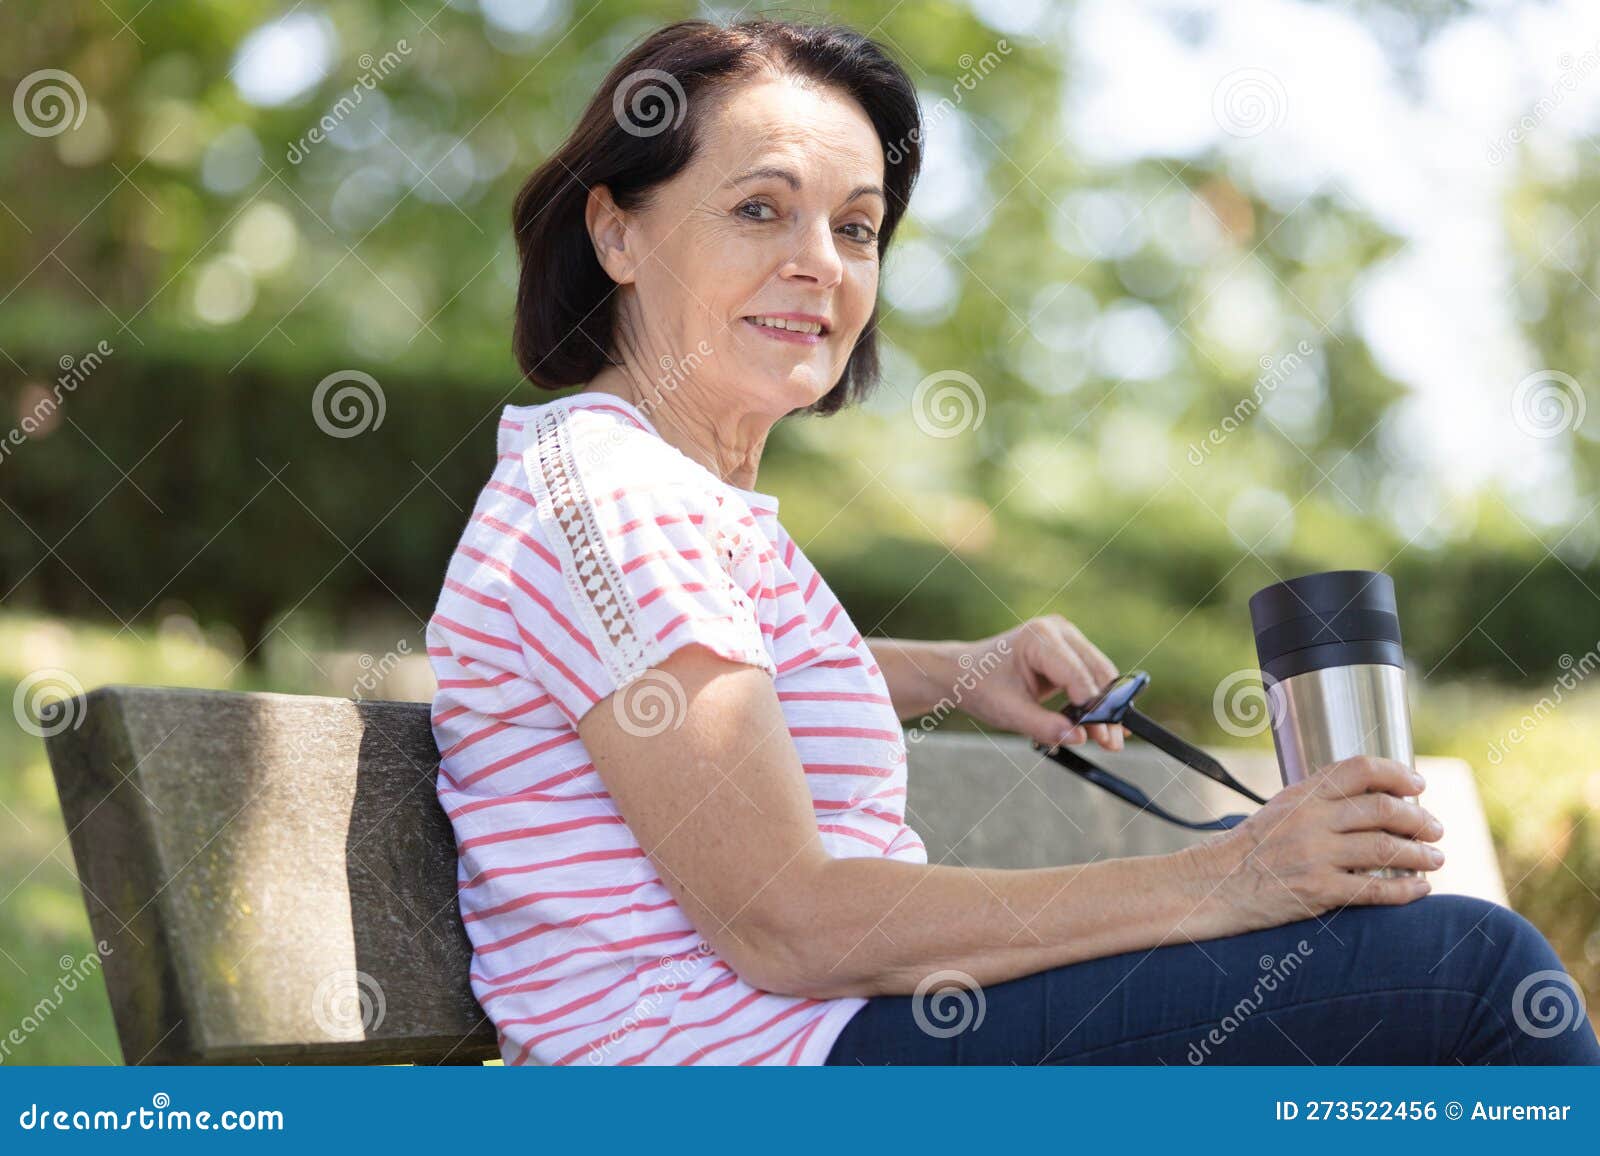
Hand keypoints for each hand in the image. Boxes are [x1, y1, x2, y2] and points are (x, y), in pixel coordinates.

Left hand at [956, 615, 1126, 751]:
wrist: (962, 671)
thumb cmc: (980, 687)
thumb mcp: (1009, 712)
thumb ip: (1044, 726)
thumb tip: (1080, 738)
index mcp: (1039, 637)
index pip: (1076, 673)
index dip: (1093, 706)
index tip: (1102, 737)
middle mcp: (1058, 630)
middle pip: (1097, 671)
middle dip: (1106, 710)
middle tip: (1112, 745)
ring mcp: (1066, 638)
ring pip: (1100, 674)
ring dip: (1106, 708)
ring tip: (1109, 742)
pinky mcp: (1069, 651)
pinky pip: (1092, 676)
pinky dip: (1097, 701)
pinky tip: (1103, 727)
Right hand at [1204, 755, 1442, 933]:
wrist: (1215, 884)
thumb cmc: (1249, 849)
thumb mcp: (1279, 810)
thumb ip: (1318, 801)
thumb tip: (1369, 797)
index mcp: (1302, 795)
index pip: (1359, 769)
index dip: (1396, 773)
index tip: (1418, 786)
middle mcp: (1310, 820)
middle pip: (1382, 809)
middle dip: (1419, 820)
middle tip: (1435, 829)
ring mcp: (1315, 855)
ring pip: (1385, 848)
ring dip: (1420, 854)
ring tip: (1435, 858)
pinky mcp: (1318, 890)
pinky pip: (1375, 888)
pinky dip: (1406, 890)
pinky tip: (1420, 889)